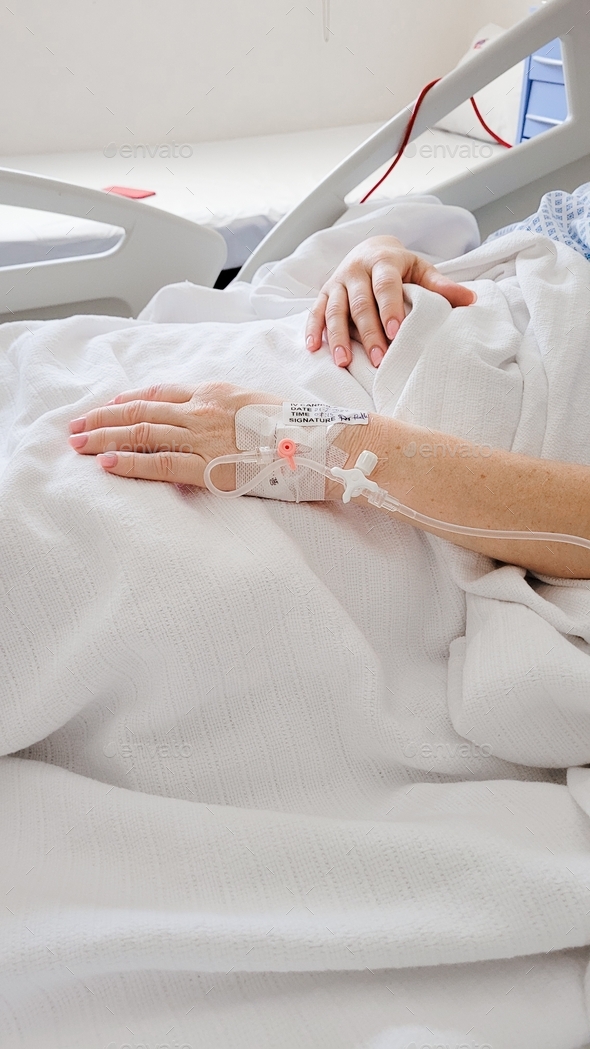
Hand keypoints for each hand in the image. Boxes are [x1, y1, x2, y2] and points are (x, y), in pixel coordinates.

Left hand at [68, 381, 282, 487]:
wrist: (315, 442)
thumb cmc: (293, 426)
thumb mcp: (255, 403)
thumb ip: (226, 407)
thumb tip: (211, 415)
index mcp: (212, 393)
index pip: (159, 394)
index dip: (128, 400)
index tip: (107, 406)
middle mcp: (201, 410)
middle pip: (140, 412)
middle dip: (103, 418)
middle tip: (75, 426)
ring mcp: (201, 436)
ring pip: (141, 433)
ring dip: (105, 438)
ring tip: (79, 444)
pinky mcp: (207, 466)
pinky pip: (160, 462)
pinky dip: (131, 462)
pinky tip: (108, 464)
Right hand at [305, 235, 476, 368]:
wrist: (370, 249)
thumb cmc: (400, 267)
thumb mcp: (421, 269)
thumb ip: (440, 285)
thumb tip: (470, 299)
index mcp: (383, 262)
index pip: (385, 286)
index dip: (390, 309)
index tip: (396, 333)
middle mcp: (356, 270)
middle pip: (360, 304)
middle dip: (368, 333)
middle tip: (378, 360)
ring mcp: (337, 282)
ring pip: (335, 310)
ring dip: (338, 337)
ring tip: (343, 361)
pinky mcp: (324, 293)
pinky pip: (316, 312)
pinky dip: (313, 330)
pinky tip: (314, 348)